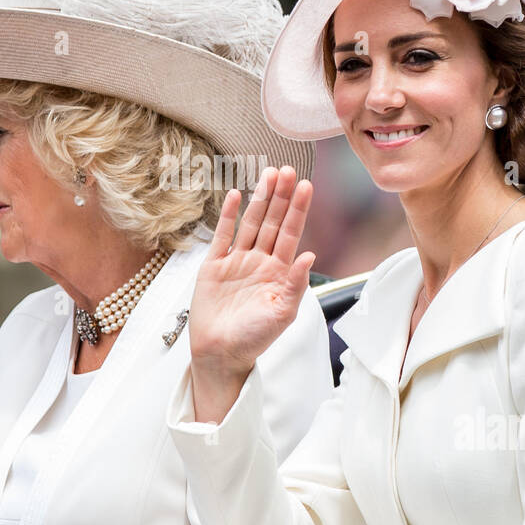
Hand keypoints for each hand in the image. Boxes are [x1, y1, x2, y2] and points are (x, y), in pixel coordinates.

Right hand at [188, 166, 314, 422]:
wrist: (221, 354)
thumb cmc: (254, 339)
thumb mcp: (283, 314)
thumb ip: (297, 284)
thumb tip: (310, 255)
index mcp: (280, 273)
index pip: (292, 233)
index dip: (298, 209)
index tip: (305, 186)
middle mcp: (260, 262)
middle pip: (273, 221)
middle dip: (281, 196)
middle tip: (288, 169)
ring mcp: (238, 262)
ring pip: (251, 223)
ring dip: (260, 199)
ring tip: (269, 174)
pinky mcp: (214, 266)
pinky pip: (223, 235)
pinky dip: (230, 215)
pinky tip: (237, 195)